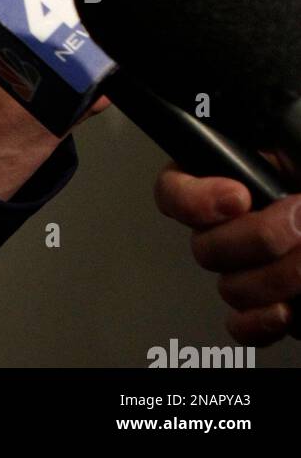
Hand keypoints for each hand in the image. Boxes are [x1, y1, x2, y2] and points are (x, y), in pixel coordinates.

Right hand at [154, 158, 300, 344]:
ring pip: (229, 287)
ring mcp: (253, 268)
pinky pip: (242, 325)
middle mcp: (237, 223)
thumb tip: (269, 152)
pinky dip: (264, 323)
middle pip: (205, 244)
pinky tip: (291, 309)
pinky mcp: (271, 307)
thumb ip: (283, 138)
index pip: (175, 188)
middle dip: (259, 239)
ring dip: (277, 279)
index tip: (239, 196)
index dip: (195, 198)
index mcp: (237, 173)